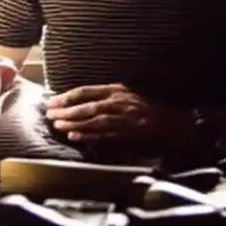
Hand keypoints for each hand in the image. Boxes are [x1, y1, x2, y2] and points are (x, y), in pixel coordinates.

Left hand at [45, 83, 192, 148]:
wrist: (176, 120)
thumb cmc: (150, 106)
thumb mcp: (128, 93)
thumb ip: (108, 96)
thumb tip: (82, 101)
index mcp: (117, 89)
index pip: (86, 91)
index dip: (67, 96)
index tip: (52, 101)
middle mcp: (118, 102)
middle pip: (86, 106)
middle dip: (66, 111)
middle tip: (49, 115)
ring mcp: (123, 119)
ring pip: (93, 121)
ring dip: (73, 123)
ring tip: (57, 126)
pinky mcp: (128, 133)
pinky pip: (104, 135)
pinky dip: (88, 135)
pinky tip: (75, 136)